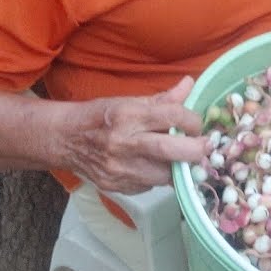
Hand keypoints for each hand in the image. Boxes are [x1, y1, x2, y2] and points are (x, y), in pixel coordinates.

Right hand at [64, 76, 207, 193]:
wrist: (65, 140)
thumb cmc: (100, 116)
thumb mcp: (128, 102)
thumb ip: (163, 98)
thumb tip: (189, 83)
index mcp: (128, 116)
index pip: (172, 116)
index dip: (192, 120)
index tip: (197, 124)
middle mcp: (124, 143)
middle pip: (171, 150)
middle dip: (196, 150)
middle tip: (205, 147)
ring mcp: (120, 169)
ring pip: (164, 175)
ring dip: (178, 168)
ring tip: (180, 158)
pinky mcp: (118, 187)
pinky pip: (150, 186)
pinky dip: (158, 177)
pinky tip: (155, 167)